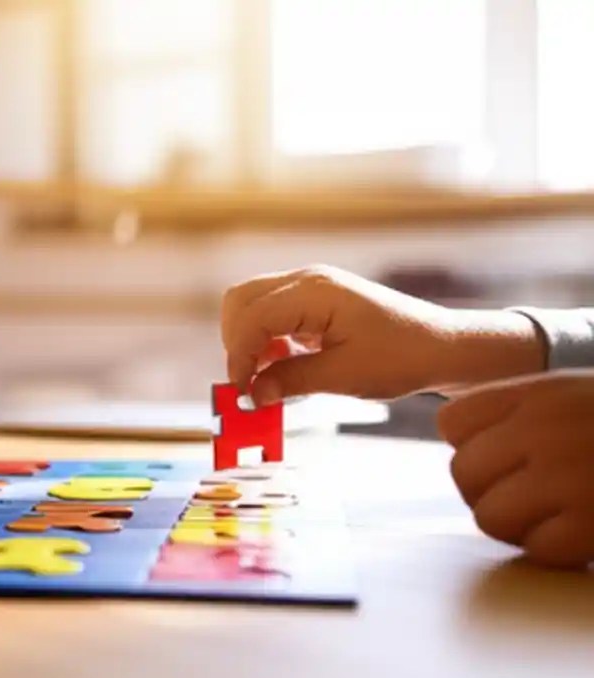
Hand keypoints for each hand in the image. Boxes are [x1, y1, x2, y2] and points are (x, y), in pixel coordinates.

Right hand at [221, 265, 544, 405]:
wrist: (443, 346)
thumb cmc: (403, 357)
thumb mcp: (344, 376)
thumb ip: (291, 381)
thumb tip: (252, 394)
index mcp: (315, 292)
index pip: (251, 317)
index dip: (238, 357)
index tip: (241, 392)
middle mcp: (307, 280)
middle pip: (241, 301)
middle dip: (236, 343)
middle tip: (248, 382)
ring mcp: (310, 287)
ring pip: (252, 305)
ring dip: (249, 341)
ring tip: (266, 376)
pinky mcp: (314, 301)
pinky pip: (273, 314)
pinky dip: (266, 340)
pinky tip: (283, 366)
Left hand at [438, 371, 593, 568]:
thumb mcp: (574, 397)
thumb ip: (520, 414)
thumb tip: (459, 444)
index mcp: (538, 393)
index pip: (453, 422)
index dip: (473, 449)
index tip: (510, 460)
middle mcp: (544, 427)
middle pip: (463, 472)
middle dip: (491, 493)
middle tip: (536, 499)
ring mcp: (567, 474)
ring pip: (489, 516)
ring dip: (520, 527)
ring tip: (560, 516)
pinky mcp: (592, 521)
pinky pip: (538, 549)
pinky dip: (560, 551)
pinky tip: (586, 534)